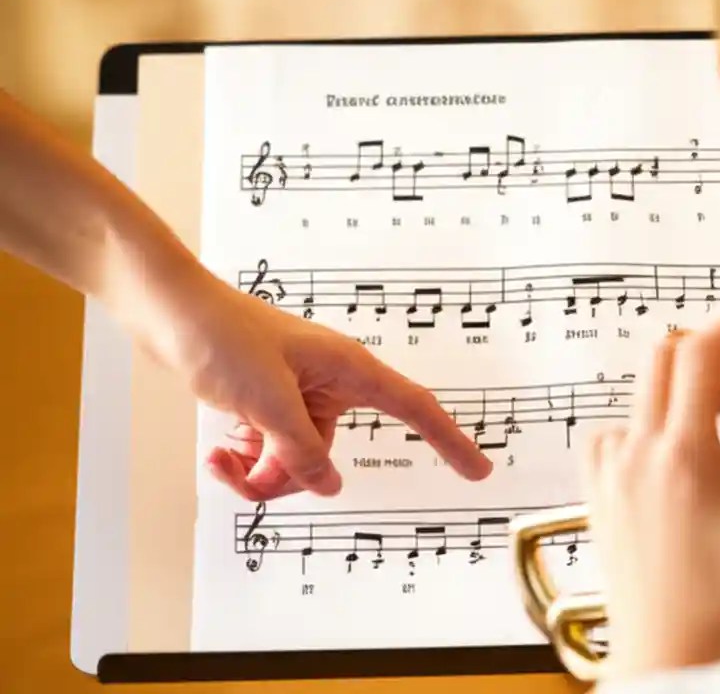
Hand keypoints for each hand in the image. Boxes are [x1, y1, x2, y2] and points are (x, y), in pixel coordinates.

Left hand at [151, 276, 491, 500]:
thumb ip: (302, 451)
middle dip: (290, 477)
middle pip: (332, 455)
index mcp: (348, 370)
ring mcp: (295, 395)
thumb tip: (328, 487)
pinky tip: (215, 454)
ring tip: (221, 459)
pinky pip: (269, 452)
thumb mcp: (268, 403)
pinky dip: (243, 461)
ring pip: (296, 461)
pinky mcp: (264, 404)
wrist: (165, 309)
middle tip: (248, 468)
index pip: (415, 409)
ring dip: (259, 473)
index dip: (451, 441)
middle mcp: (328, 384)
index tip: (478, 471)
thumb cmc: (220, 335)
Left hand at [584, 305, 719, 677]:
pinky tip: (674, 453)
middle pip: (663, 354)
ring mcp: (609, 472)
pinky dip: (643, 422)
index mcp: (684, 456)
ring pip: (635, 390)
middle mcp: (637, 453)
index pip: (702, 351)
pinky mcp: (596, 492)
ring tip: (718, 411)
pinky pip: (612, 430)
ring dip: (676, 383)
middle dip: (709, 342)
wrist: (663, 657)